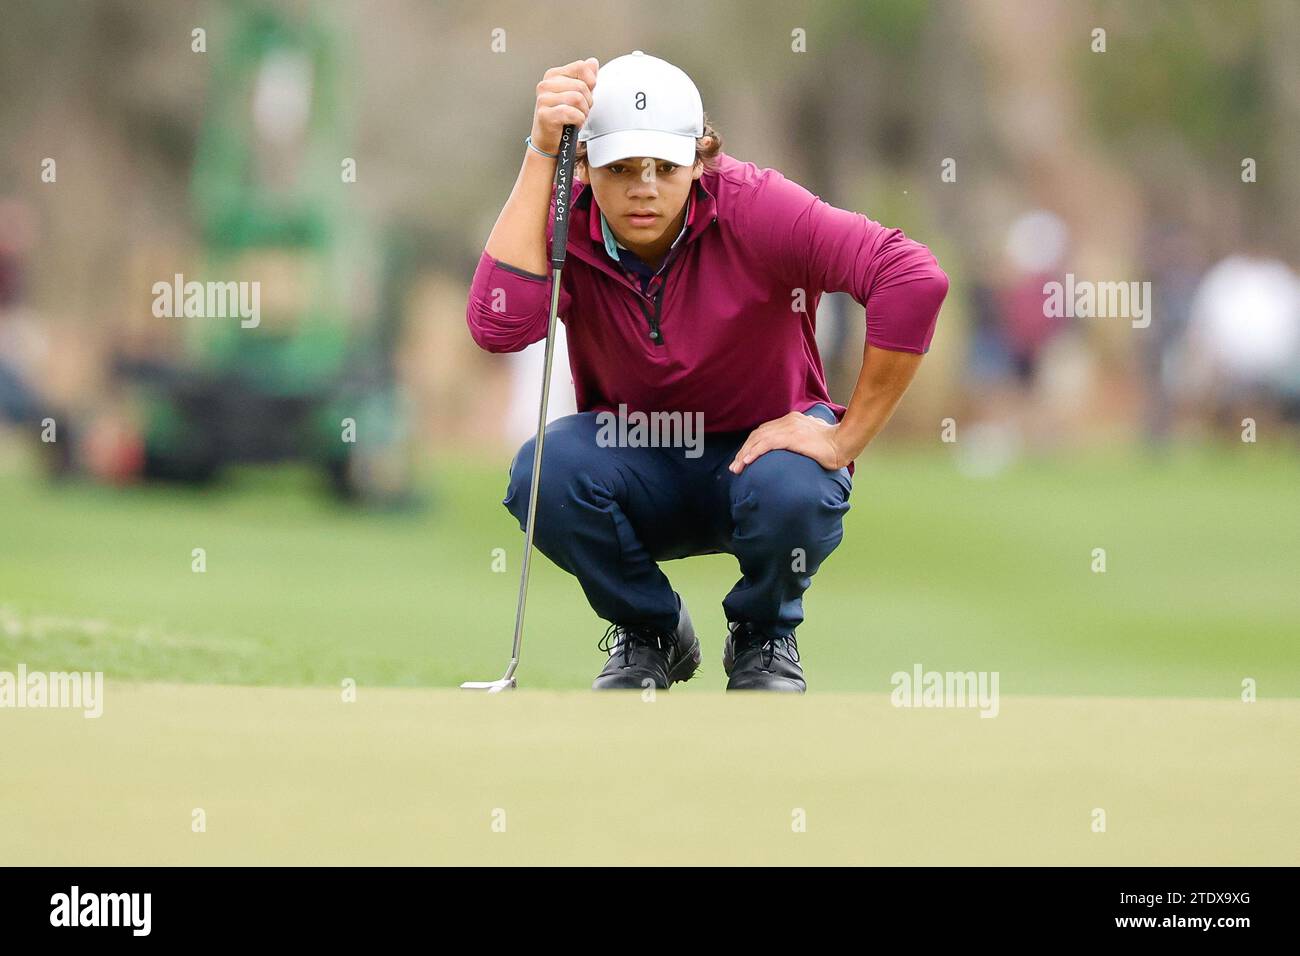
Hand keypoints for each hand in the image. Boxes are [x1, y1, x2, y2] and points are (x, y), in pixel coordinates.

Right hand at [531, 58, 598, 154]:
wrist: (549, 142)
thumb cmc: (563, 119)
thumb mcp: (576, 94)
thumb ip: (585, 78)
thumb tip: (592, 62)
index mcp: (553, 75)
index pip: (581, 66)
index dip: (590, 83)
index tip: (585, 96)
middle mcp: (545, 85)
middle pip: (582, 85)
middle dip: (587, 102)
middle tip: (579, 111)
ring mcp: (543, 99)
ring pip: (578, 98)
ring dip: (583, 113)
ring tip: (575, 118)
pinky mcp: (544, 115)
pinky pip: (572, 113)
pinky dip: (578, 121)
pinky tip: (572, 124)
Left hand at [728, 411, 847, 473]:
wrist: (845, 442)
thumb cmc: (833, 444)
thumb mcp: (812, 438)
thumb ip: (801, 440)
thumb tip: (797, 448)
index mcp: (792, 420)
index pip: (765, 431)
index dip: (751, 444)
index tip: (743, 458)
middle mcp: (788, 421)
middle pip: (758, 434)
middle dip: (744, 451)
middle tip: (735, 466)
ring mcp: (789, 428)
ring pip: (758, 439)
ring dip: (745, 454)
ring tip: (737, 468)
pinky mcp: (792, 437)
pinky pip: (766, 444)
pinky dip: (754, 453)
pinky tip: (746, 462)